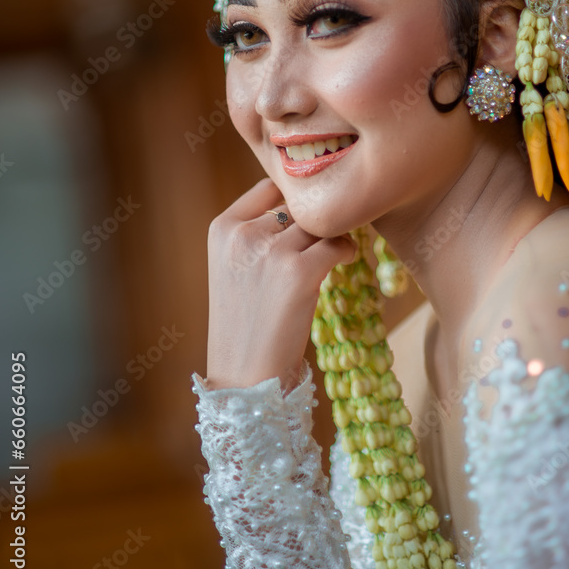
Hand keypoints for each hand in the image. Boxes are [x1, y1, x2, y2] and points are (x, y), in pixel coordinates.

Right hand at [205, 178, 355, 391]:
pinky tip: (342, 263)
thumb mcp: (234, 269)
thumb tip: (306, 206)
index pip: (269, 188)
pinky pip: (337, 244)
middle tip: (323, 245)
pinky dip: (346, 251)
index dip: (293, 202)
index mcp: (222, 229)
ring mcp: (270, 251)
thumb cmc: (245, 326)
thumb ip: (258, 234)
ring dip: (332, 236)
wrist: (246, 380)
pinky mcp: (299, 272)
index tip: (305, 222)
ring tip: (331, 255)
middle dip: (313, 225)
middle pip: (298, 207)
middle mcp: (243, 234)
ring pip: (319, 224)